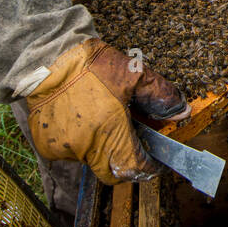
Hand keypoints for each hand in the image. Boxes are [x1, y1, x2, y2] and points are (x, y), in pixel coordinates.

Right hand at [26, 39, 188, 184]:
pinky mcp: (45, 144)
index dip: (148, 166)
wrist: (50, 56)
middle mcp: (85, 147)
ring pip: (90, 160)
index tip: (155, 160)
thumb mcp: (135, 75)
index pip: (134, 167)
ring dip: (101, 147)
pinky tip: (83, 118)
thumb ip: (161, 96)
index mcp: (108, 133)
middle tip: (132, 142)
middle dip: (125, 161)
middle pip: (112, 170)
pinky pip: (70, 152)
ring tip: (104, 119)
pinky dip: (80, 141)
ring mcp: (63, 149)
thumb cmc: (93, 65)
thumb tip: (182, 112)